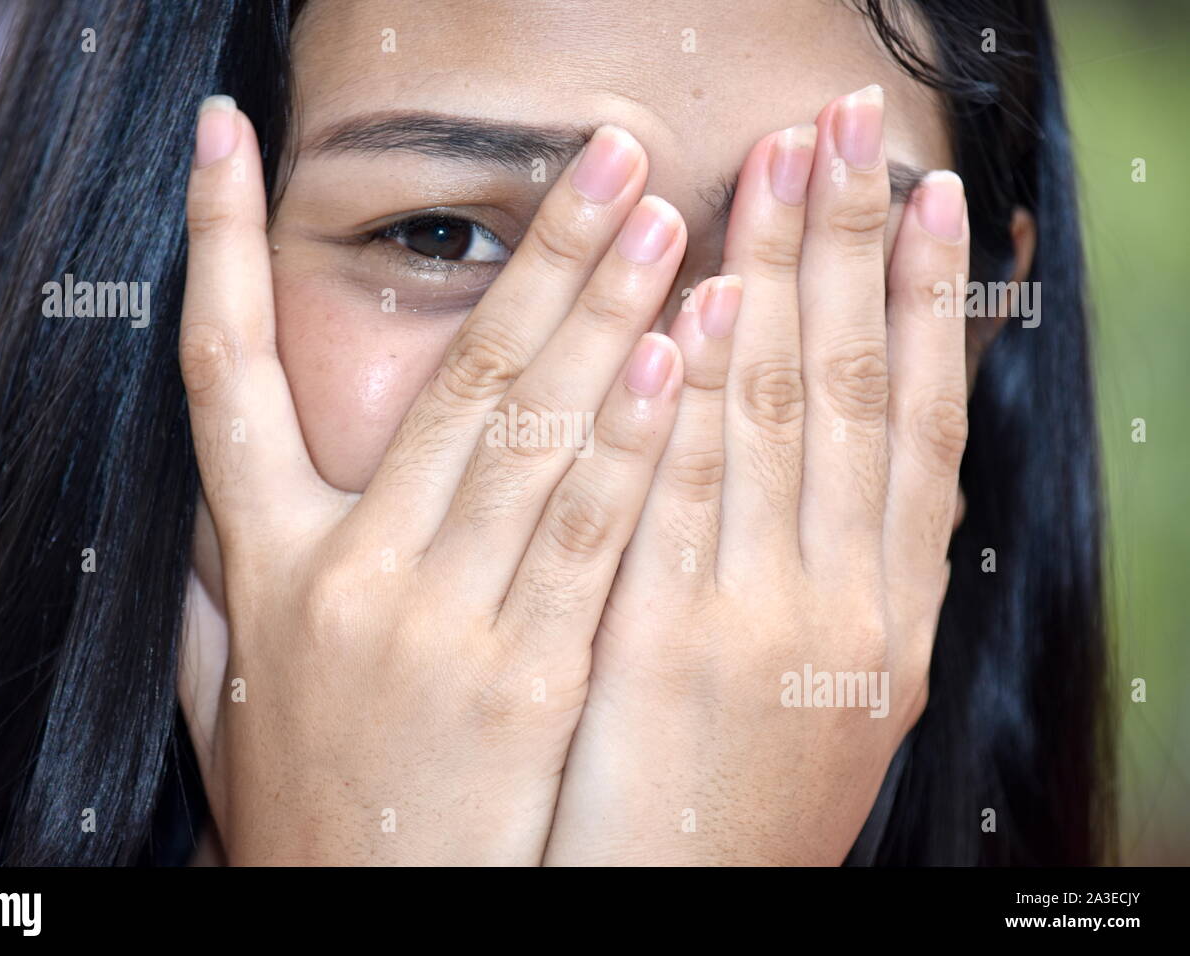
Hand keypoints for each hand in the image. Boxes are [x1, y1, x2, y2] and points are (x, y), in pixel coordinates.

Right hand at [177, 97, 701, 863]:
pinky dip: (632, 442)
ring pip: (532, 438)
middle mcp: (349, 573)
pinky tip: (678, 361)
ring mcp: (439, 623)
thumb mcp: (233, 693)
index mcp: (265, 563)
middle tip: (606, 157)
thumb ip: (218, 591)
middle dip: (537, 255)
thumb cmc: (312, 803)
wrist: (370, 925)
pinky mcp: (525, 680)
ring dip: (603, 317)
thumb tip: (204, 505)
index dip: (216, 247)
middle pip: (451, 381)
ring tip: (665, 220)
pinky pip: (587, 537)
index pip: (221, 373)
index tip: (224, 140)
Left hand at [541, 86, 969, 864]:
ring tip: (779, 171)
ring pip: (780, 422)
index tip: (926, 197)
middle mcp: (849, 603)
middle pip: (856, 391)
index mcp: (893, 612)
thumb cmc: (749, 803)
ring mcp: (767, 622)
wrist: (698, 911)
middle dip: (855, 248)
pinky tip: (688, 312)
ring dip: (780, 284)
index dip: (927, 301)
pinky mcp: (672, 649)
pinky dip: (692, 403)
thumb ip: (837, 576)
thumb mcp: (833, 694)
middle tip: (849, 129)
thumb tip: (835, 468)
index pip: (918, 421)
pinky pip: (685, 501)